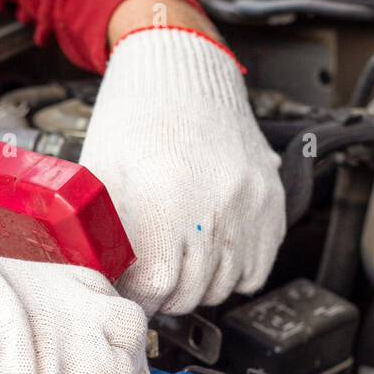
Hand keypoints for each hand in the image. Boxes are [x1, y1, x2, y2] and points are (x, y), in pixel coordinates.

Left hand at [80, 25, 285, 315]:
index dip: (139, 298)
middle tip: (153, 282)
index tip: (132, 294)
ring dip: (200, 286)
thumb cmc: (135, 120)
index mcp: (165, 201)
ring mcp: (249, 205)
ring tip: (180, 263)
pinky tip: (210, 254)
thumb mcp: (101, 179)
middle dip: (167, 296)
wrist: (183, 75)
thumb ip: (102, 236)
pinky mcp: (271, 203)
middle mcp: (214, 205)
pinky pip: (258, 269)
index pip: (156, 288)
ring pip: (226, 287)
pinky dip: (234, 273)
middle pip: (192, 293)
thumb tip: (105, 286)